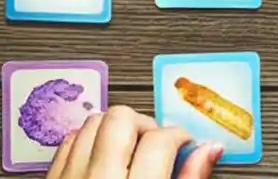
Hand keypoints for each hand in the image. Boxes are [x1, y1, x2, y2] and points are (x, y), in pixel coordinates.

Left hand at [45, 106, 220, 178]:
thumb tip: (209, 150)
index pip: (160, 140)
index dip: (180, 136)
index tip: (185, 144)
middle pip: (122, 118)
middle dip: (145, 125)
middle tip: (157, 145)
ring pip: (93, 123)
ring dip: (115, 130)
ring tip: (130, 151)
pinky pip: (67, 143)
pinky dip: (88, 143)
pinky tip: (102, 159)